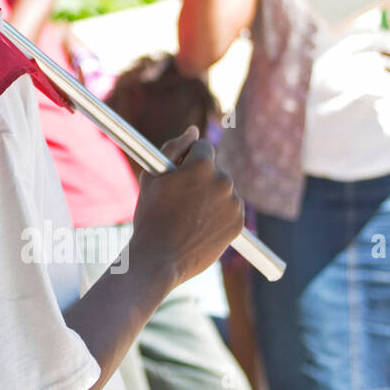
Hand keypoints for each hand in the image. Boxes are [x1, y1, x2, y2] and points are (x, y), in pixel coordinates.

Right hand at [128, 126, 243, 291]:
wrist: (160, 258)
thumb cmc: (151, 215)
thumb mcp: (153, 176)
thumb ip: (174, 147)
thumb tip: (194, 131)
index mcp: (202, 165)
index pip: (203, 147)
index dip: (188, 159)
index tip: (178, 173)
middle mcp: (223, 181)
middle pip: (214, 170)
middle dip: (200, 179)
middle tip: (180, 199)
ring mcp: (234, 204)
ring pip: (222, 190)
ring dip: (210, 196)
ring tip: (188, 215)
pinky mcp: (239, 223)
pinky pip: (229, 210)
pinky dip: (218, 214)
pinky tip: (199, 225)